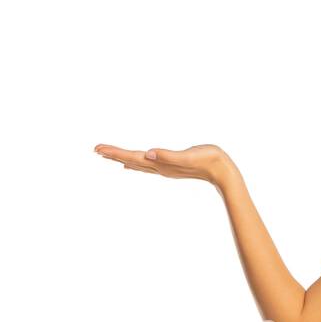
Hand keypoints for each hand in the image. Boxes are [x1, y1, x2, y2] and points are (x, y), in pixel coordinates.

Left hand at [93, 143, 235, 186]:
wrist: (224, 173)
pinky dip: (136, 163)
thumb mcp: (189, 155)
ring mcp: (166, 169)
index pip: (132, 157)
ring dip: (122, 158)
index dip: (114, 152)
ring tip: (108, 156)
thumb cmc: (210, 161)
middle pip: (131, 161)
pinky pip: (147, 165)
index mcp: (161, 164)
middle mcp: (160, 167)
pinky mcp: (171, 167)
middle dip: (113, 155)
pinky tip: (134, 163)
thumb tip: (149, 153)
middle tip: (95, 149)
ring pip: (138, 164)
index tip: (97, 149)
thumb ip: (169, 156)